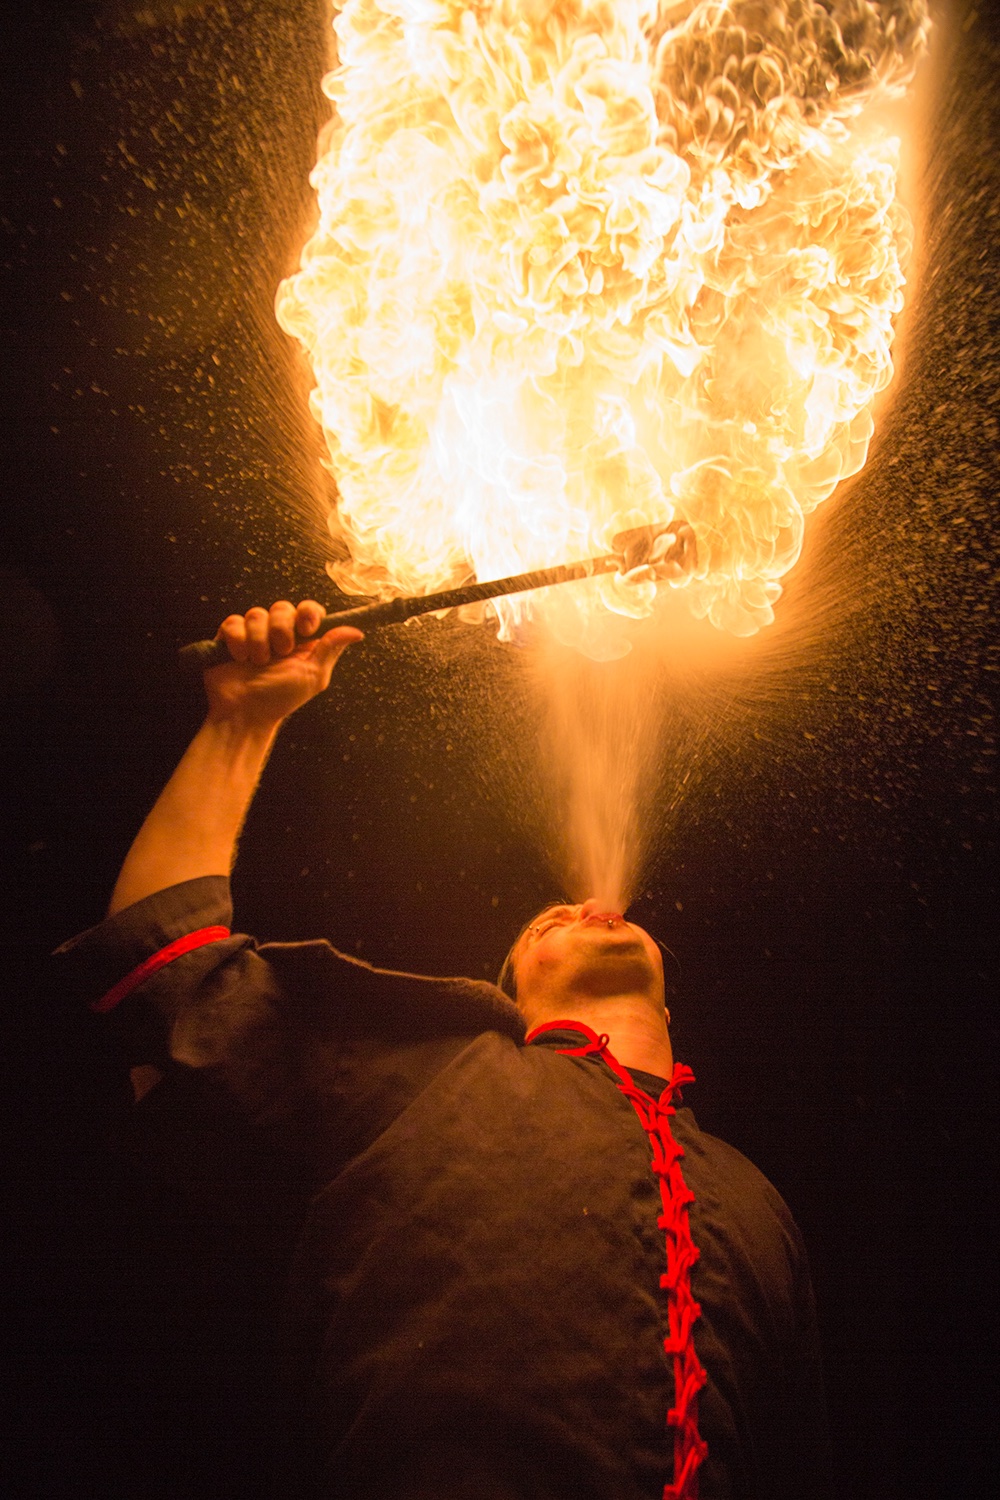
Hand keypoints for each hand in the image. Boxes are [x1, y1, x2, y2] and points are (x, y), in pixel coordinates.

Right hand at [204, 600, 361, 729]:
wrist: (246, 714)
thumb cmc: (281, 698)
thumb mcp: (313, 675)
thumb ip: (331, 648)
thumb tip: (357, 631)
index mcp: (302, 640)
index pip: (309, 609)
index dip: (308, 613)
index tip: (307, 628)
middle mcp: (278, 633)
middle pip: (282, 607)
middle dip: (281, 629)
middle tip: (280, 653)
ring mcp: (253, 634)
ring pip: (256, 614)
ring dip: (259, 641)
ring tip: (258, 663)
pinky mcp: (230, 637)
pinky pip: (233, 623)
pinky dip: (239, 641)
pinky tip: (240, 658)